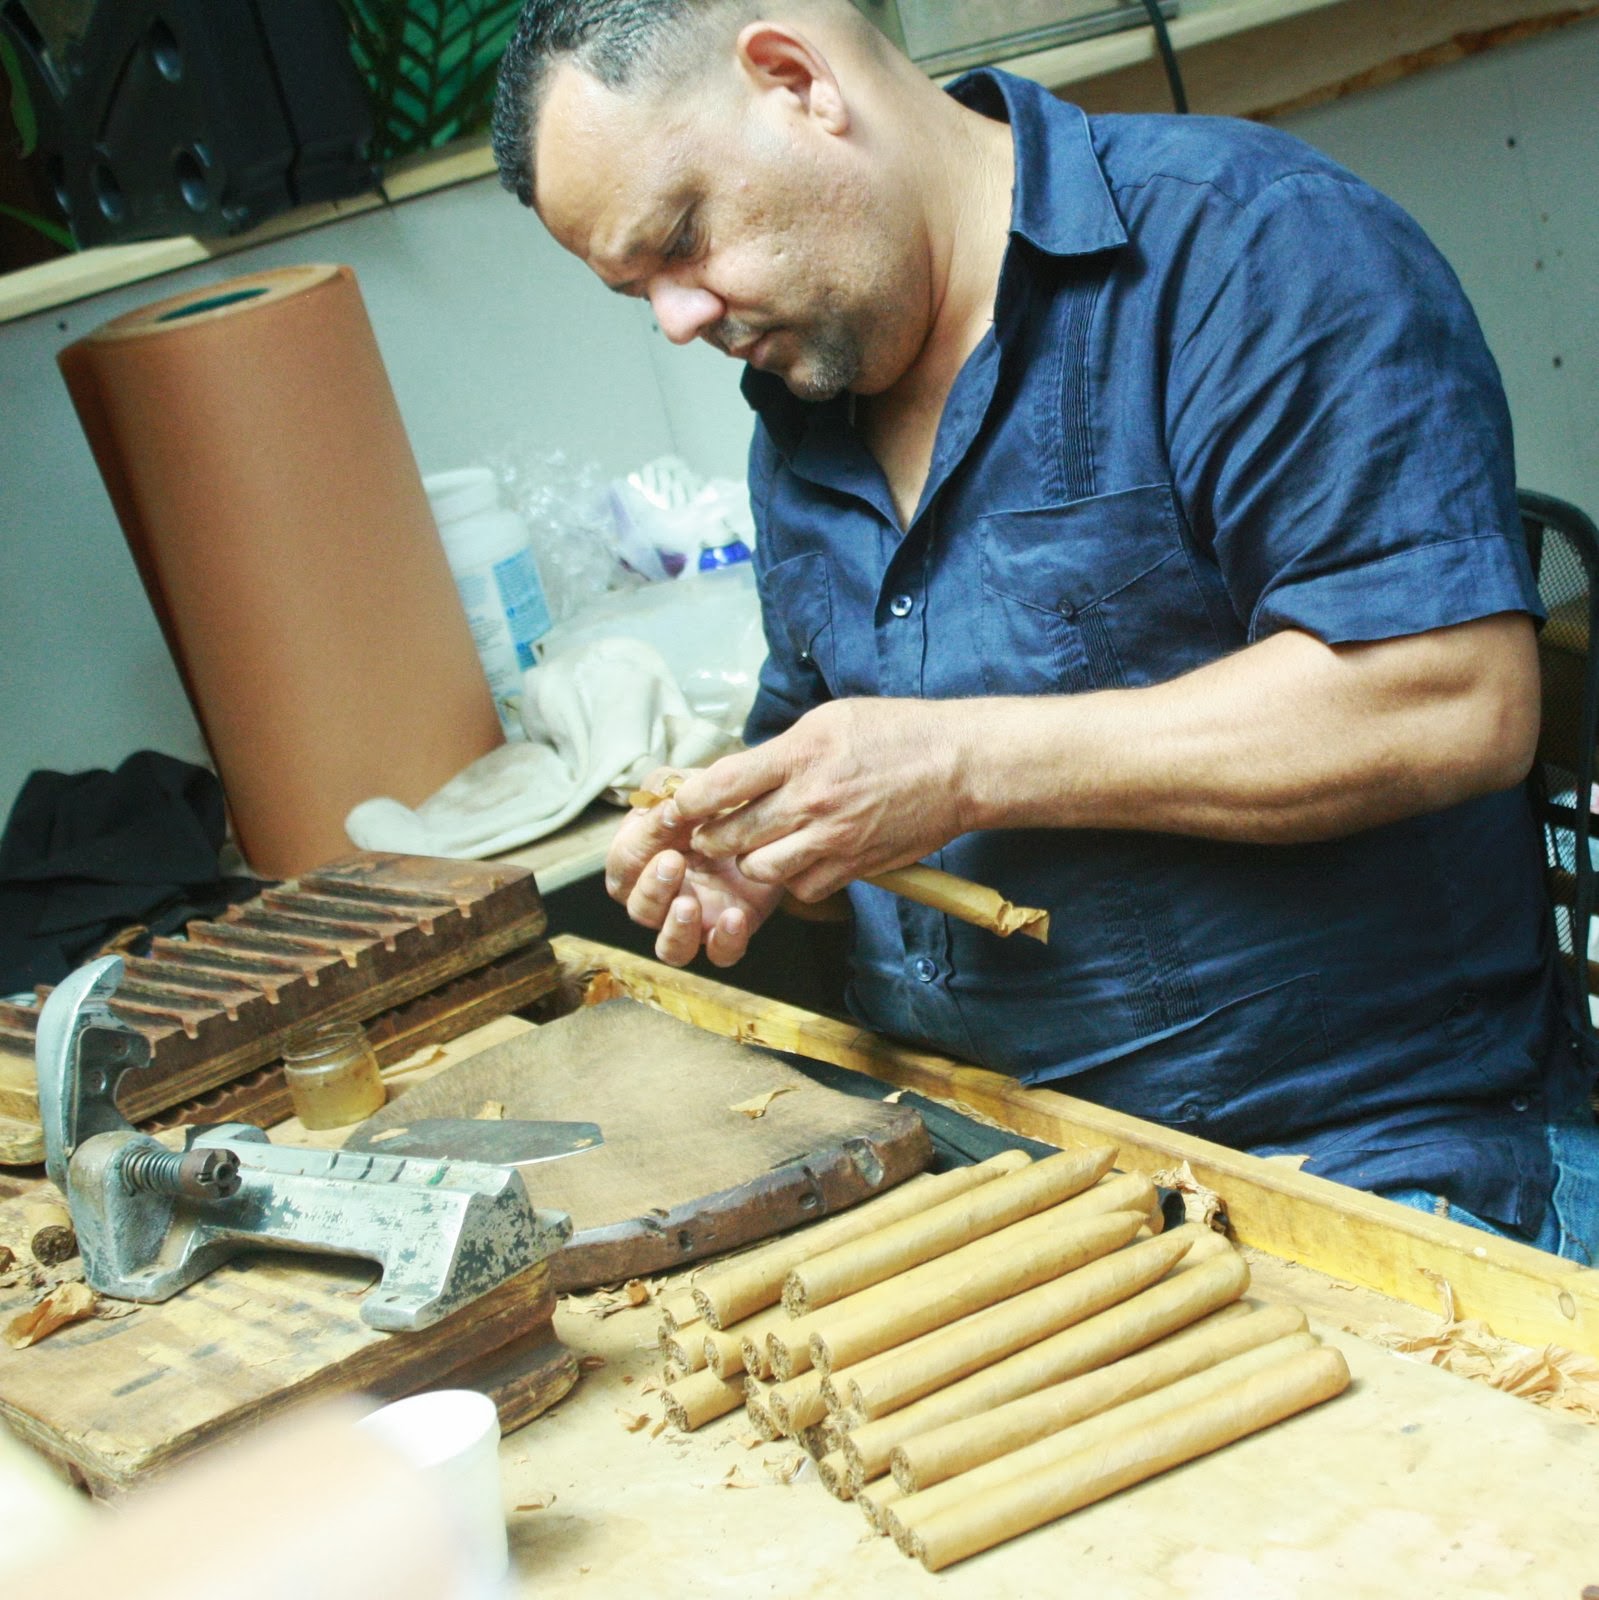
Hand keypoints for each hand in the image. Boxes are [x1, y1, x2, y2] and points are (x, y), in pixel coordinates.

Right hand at [605, 768, 785, 966]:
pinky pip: (720, 954)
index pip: (623, 863)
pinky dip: (725, 943)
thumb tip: (662, 800)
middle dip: (652, 887)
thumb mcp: (691, 784)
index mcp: (640, 861)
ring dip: (675, 930)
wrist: (766, 819)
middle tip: (674, 862)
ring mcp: (693, 920)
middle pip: (638, 909)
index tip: (670, 814)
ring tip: (689, 905)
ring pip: (670, 948)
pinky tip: (735, 918)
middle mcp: (660, 897)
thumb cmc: (714, 802)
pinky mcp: (727, 931)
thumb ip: (668, 785)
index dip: (640, 842)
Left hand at [672, 699, 970, 900]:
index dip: (689, 799)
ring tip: (753, 847)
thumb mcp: (830, 720)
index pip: (722, 783)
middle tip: (706, 832)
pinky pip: (801, 888)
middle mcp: (811, 800)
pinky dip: (791, 879)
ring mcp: (833, 839)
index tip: (678, 803)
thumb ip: (782, 750)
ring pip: (761, 869)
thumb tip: (740, 772)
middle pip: (732, 835)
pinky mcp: (854, 866)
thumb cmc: (897, 733)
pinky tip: (796, 860)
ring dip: (749, 861)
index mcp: (800, 754)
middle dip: (709, 837)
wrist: (958, 766)